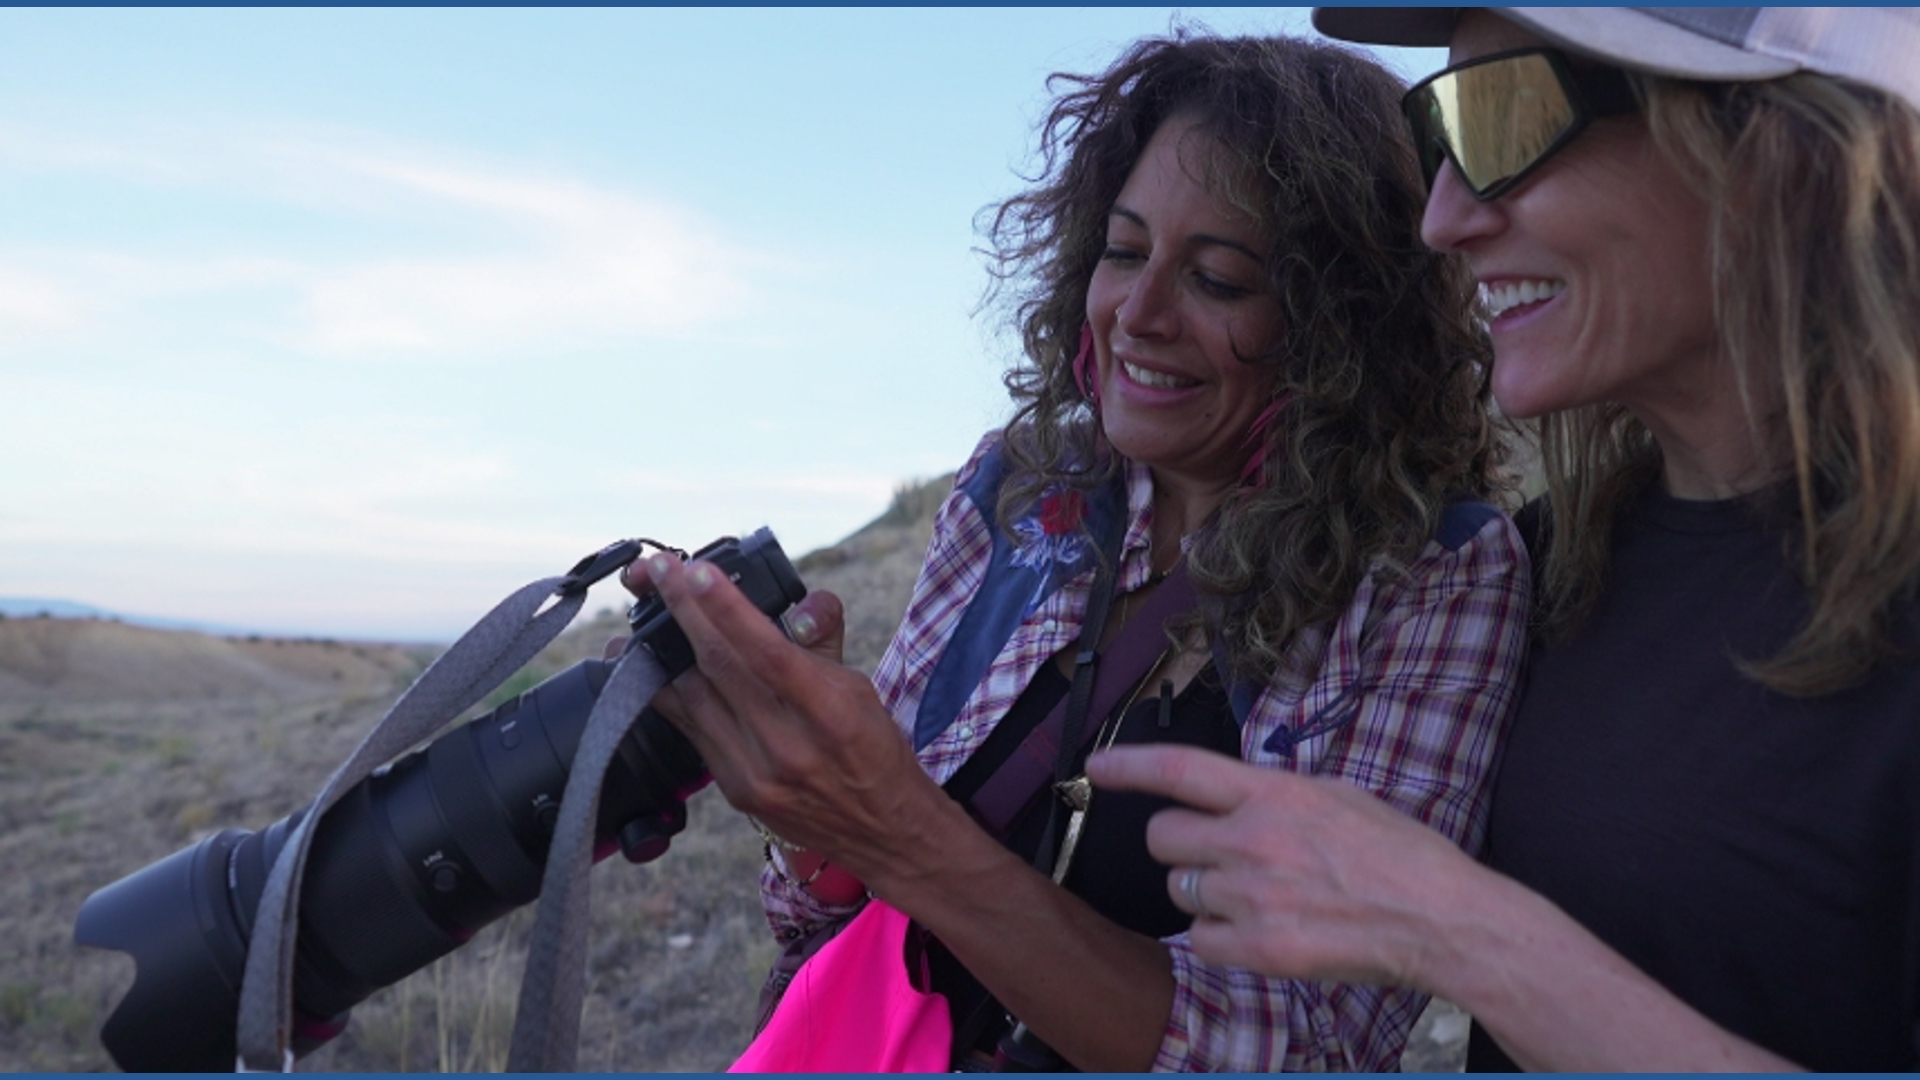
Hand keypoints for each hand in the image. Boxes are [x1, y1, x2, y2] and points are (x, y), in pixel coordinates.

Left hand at [626, 551, 949, 883]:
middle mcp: (789, 747)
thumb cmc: (871, 748)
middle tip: (656, 575)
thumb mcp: (861, 687)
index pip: (771, 654)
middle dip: (684, 612)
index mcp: (830, 714)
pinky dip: (670, 694)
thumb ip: (823, 639)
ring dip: (662, 653)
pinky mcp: (734, 789)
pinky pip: (691, 730)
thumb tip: (798, 605)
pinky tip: (649, 669)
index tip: (697, 573)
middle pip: (722, 668)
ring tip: (639, 618)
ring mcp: (756, 773)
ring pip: (694, 698)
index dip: (729, 611)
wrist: (881, 830)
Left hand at [1087, 743, 1472, 990]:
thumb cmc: (1399, 854)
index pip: (1179, 769)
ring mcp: (1251, 896)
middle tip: (1220, 856)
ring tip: (1262, 896)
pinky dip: (1222, 938)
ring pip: (1182, 890)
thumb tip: (1230, 797)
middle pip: (1164, 838)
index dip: (1129, 766)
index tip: (1098, 768)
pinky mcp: (1257, 948)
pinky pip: (1201, 940)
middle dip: (1181, 846)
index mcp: (1273, 793)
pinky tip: (1263, 930)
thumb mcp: (1336, 796)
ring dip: (1207, 893)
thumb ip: (1273, 794)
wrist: (1439, 918)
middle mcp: (1253, 839)